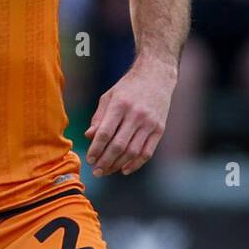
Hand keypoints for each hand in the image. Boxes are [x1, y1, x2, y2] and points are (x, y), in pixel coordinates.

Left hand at [84, 57, 176, 176]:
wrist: (157, 76)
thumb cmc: (128, 88)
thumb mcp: (109, 97)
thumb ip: (99, 117)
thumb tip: (89, 137)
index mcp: (120, 105)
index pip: (105, 133)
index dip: (96, 149)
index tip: (89, 159)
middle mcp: (136, 115)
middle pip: (118, 145)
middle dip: (105, 161)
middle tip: (96, 172)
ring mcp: (149, 123)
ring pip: (132, 151)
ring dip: (118, 165)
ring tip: (107, 171)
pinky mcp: (159, 129)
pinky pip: (147, 152)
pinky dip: (136, 164)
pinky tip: (124, 170)